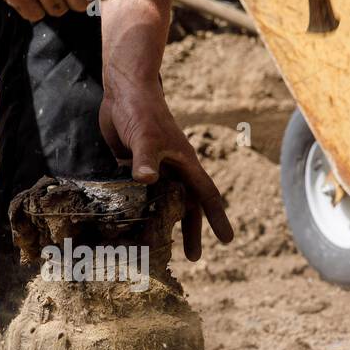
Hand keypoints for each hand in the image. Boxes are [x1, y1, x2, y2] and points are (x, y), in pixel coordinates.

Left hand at [99, 72, 232, 260]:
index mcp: (184, 164)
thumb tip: (147, 180)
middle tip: (193, 257)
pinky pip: (138, 194)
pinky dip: (136, 210)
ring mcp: (153, 169)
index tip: (227, 240)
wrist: (123, 91)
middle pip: (185, 205)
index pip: (205, 195)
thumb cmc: (142, 111)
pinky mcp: (133, 167)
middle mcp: (171, 170)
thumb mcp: (146, 136)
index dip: (217, 218)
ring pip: (161, 203)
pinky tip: (128, 226)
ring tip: (157, 247)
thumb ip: (146, 158)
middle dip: (190, 231)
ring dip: (161, 224)